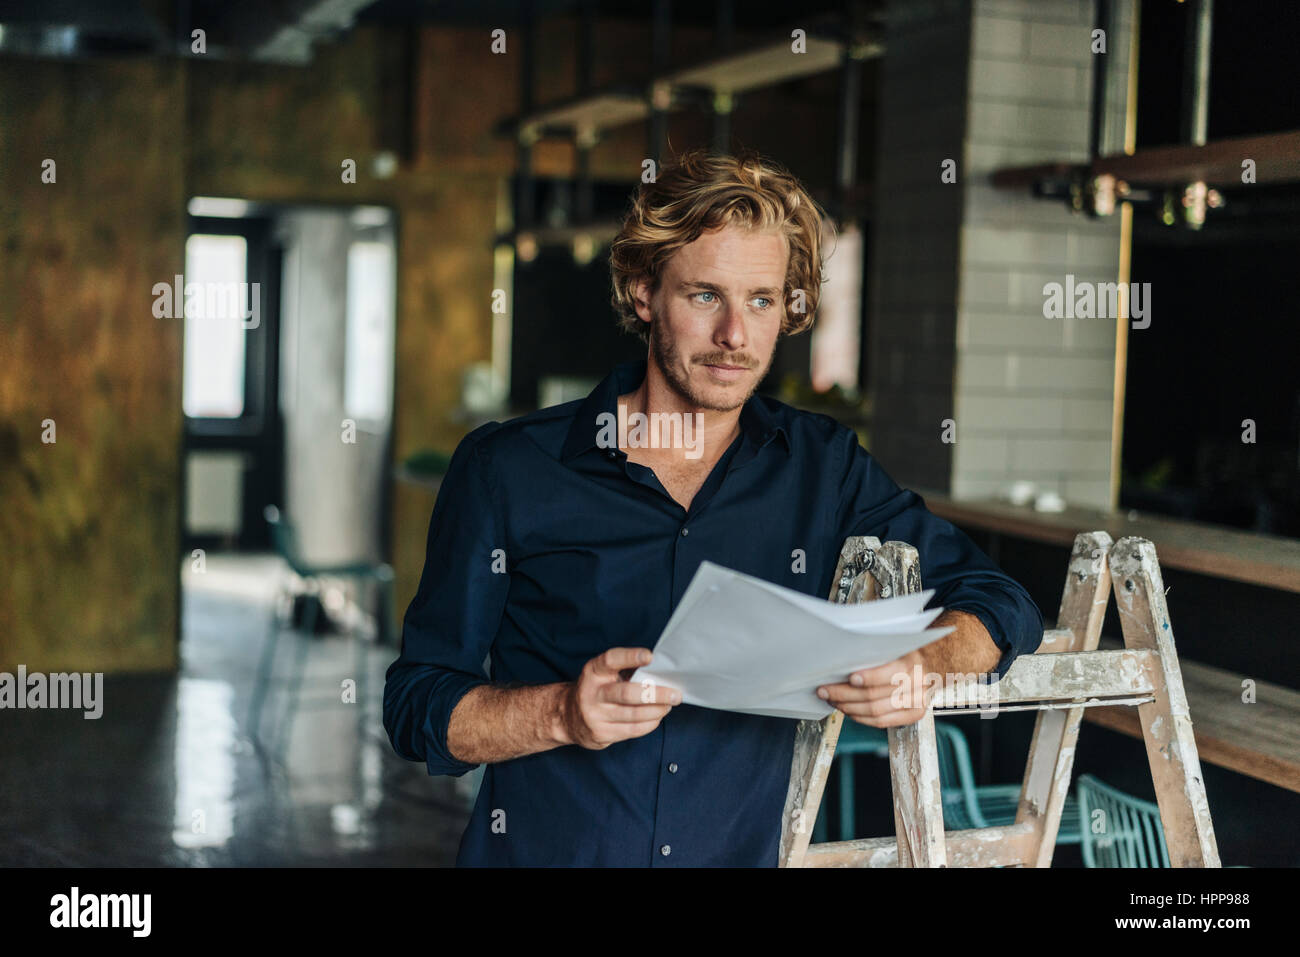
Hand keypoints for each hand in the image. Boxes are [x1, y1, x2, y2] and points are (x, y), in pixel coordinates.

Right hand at [561, 647, 679, 748]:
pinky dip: (649, 723)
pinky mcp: (601, 733)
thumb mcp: (604, 674)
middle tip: (675, 694)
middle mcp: (591, 692)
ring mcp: (595, 715)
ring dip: (657, 711)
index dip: (630, 657)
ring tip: (669, 705)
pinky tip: (657, 717)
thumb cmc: (597, 690)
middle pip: (627, 693)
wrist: (568, 716)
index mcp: (593, 671)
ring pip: (633, 715)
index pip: (611, 660)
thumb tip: (661, 671)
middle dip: (655, 694)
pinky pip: (632, 730)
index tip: (650, 656)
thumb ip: (627, 670)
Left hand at [816, 647, 934, 727]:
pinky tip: (848, 711)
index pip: (889, 674)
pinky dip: (861, 718)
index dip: (869, 678)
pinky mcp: (914, 715)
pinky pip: (883, 722)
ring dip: (848, 708)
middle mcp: (917, 683)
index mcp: (912, 662)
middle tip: (825, 691)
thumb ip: (874, 652)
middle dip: (845, 694)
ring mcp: (918, 702)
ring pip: (876, 711)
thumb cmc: (904, 654)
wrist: (932, 666)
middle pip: (876, 695)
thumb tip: (841, 659)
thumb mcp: (894, 645)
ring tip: (832, 701)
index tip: (849, 677)